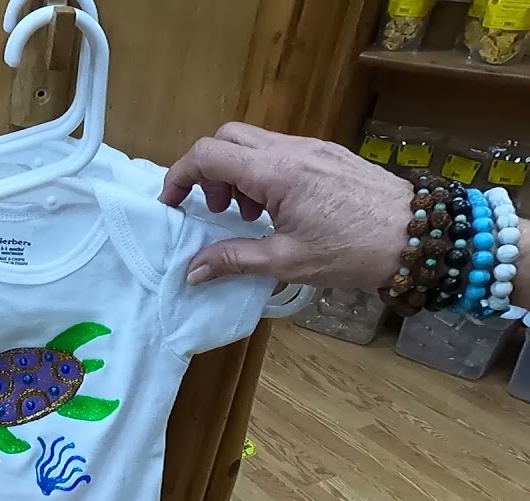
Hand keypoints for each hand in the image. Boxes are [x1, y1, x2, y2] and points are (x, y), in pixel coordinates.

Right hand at [159, 122, 414, 289]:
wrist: (419, 236)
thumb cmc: (352, 251)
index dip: (179, 176)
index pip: (208, 155)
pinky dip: (261, 173)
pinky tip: (276, 209)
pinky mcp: (327, 154)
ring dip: (235, 173)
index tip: (172, 204)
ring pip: (252, 141)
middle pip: (226, 137)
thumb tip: (192, 272)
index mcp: (275, 173)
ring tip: (247, 215)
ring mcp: (311, 148)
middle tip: (214, 209)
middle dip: (206, 170)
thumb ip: (234, 259)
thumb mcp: (286, 261)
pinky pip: (278, 150)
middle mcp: (290, 149)